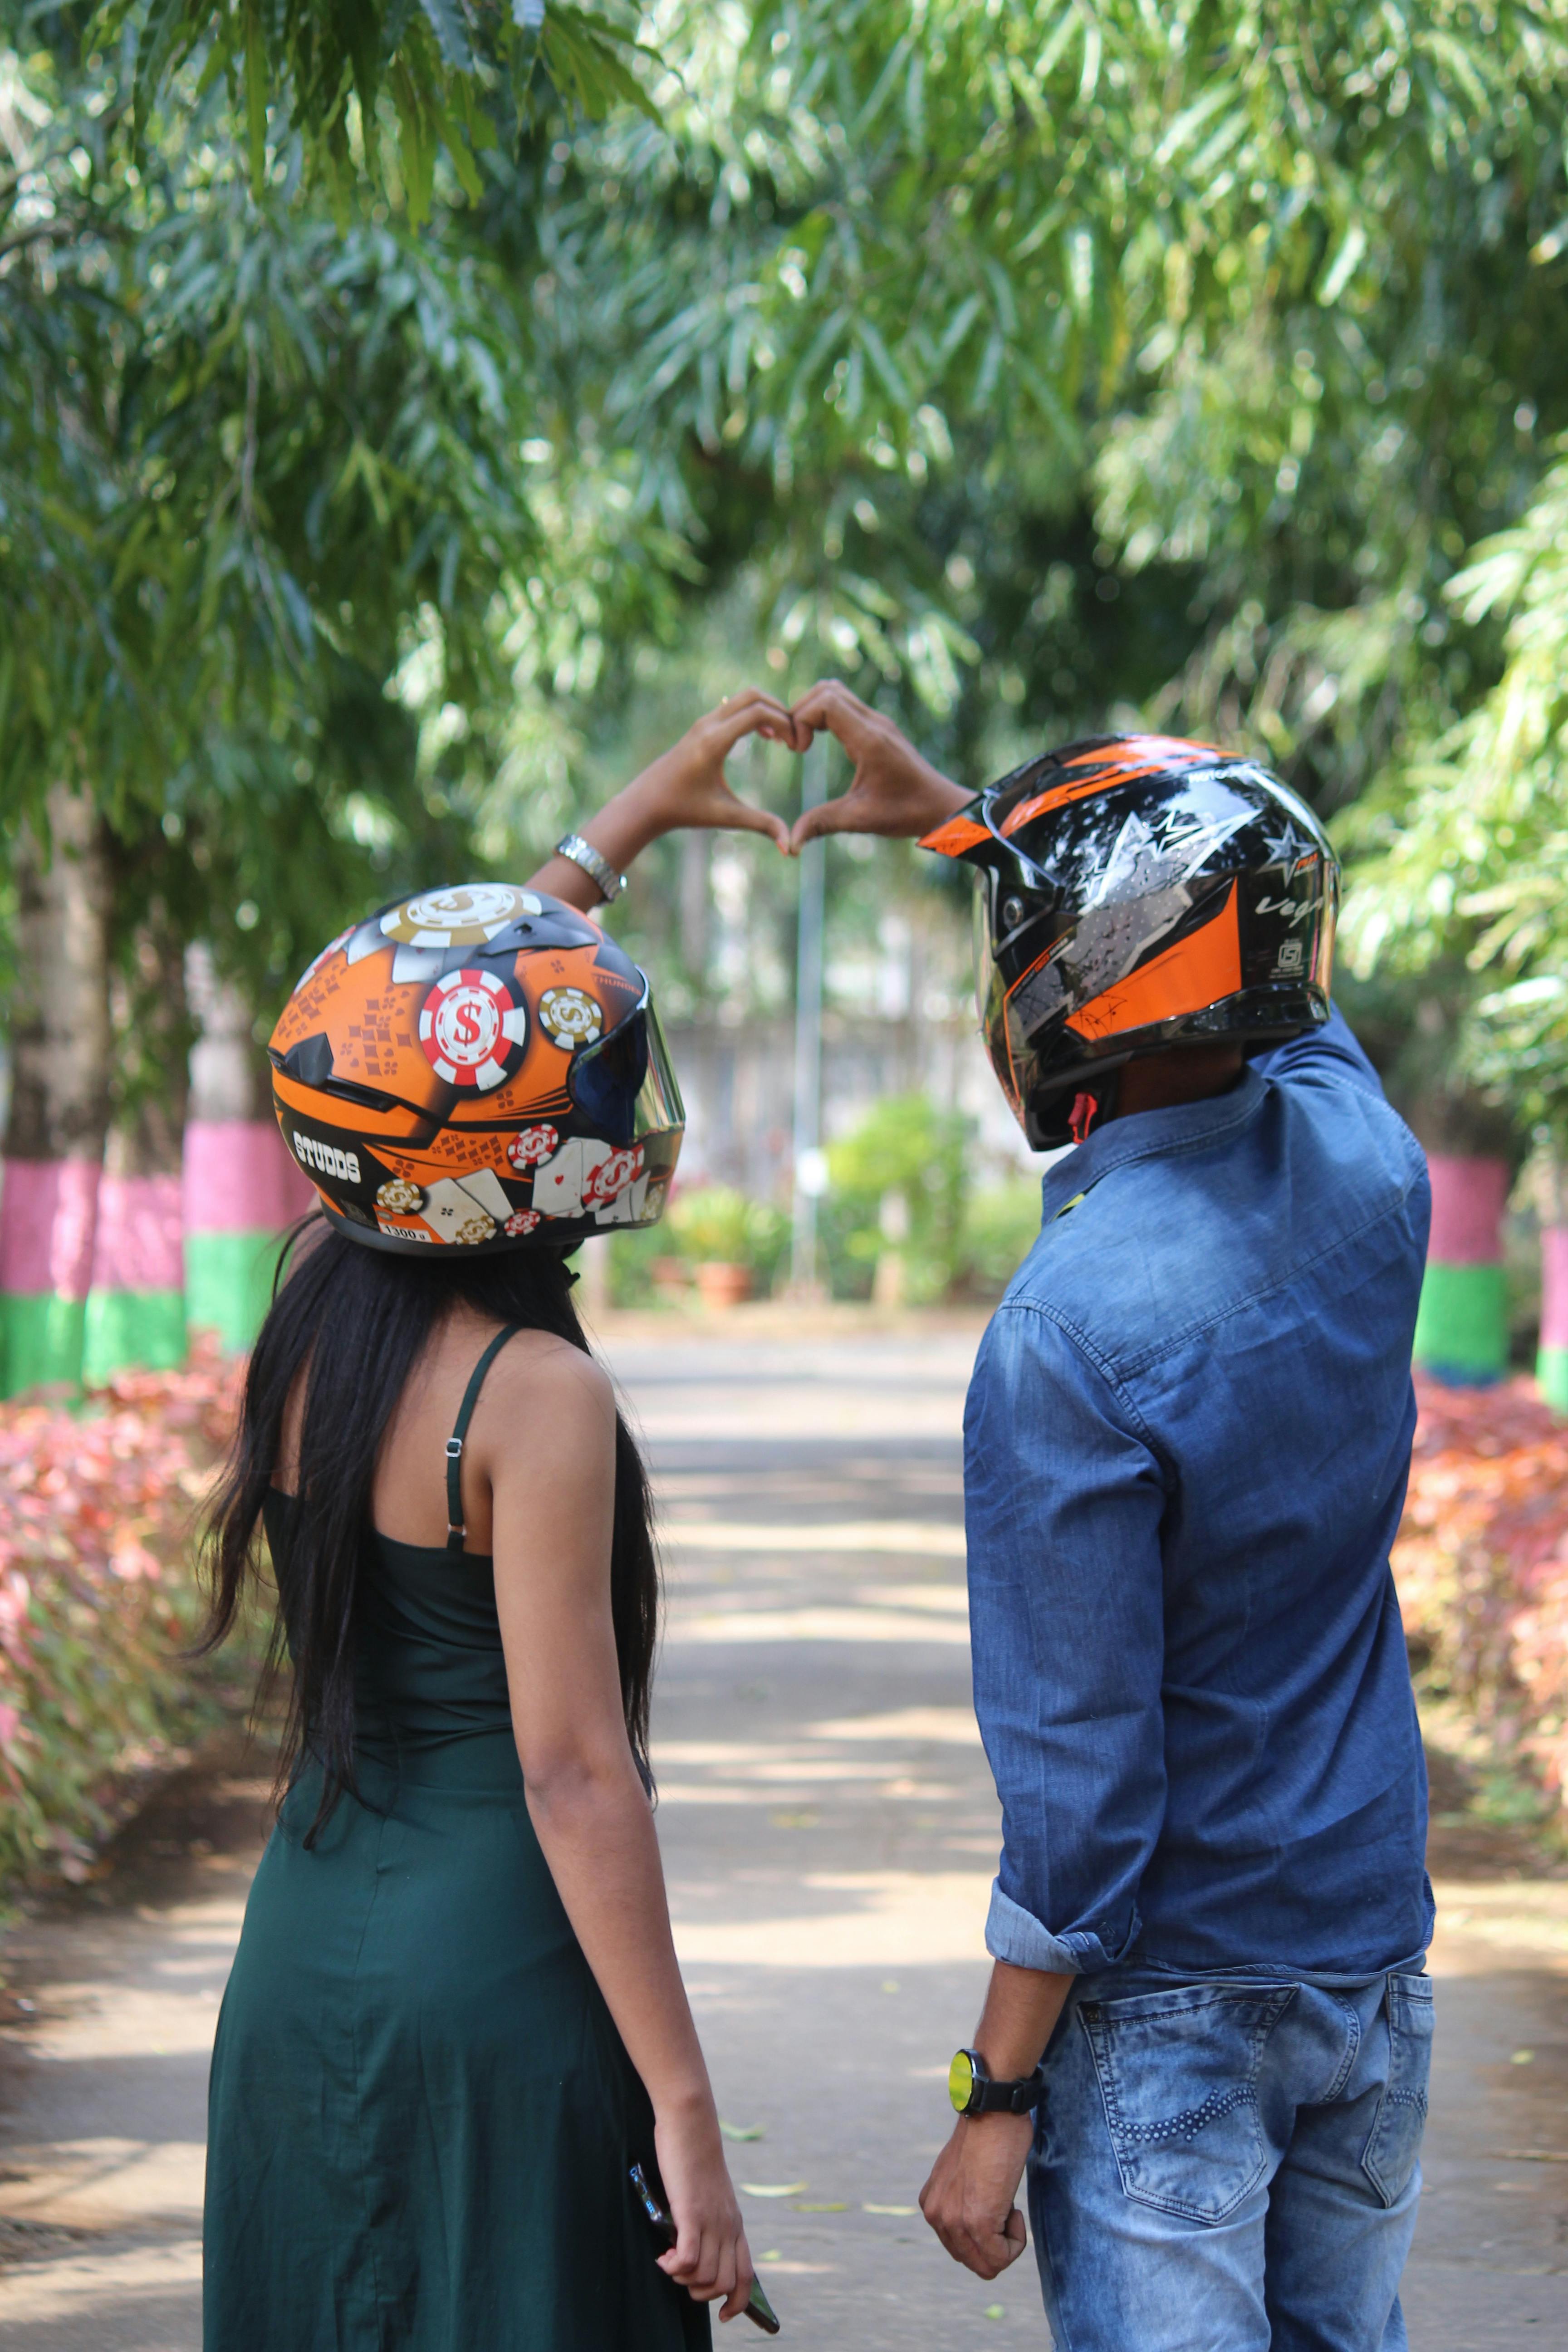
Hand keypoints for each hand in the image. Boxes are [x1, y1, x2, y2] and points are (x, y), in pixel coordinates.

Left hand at [623, 688, 803, 854]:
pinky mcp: (701, 725)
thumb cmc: (685, 810)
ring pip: (743, 698)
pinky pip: (734, 707)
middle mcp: (707, 725)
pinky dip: (754, 714)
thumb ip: (761, 825)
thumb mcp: (726, 816)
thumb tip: (790, 849)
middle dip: (779, 710)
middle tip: (793, 736)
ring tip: (782, 739)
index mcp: (714, 742)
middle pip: (753, 695)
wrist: (647, 802)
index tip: (796, 746)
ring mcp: (703, 722)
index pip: (758, 713)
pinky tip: (765, 738)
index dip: (784, 724)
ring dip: (767, 712)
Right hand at [654, 2103, 755, 2324]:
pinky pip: (688, 2259)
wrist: (692, 2123)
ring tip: (668, 2261)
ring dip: (682, 2279)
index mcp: (735, 2224)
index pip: (746, 2276)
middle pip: (724, 2284)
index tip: (723, 2315)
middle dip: (698, 2292)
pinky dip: (674, 2267)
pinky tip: (663, 2256)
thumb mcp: (710, 2194)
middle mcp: (728, 2226)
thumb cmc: (695, 2156)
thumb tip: (695, 2244)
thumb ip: (709, 2219)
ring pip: (706, 2277)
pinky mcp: (692, 2213)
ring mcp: (712, 2221)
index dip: (737, 2302)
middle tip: (679, 2274)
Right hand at [788, 680, 971, 848]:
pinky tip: (820, 742)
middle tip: (797, 744)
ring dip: (813, 710)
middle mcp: (875, 723)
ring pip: (836, 692)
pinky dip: (826, 714)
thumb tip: (791, 845)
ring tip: (805, 741)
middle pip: (827, 689)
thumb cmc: (906, 812)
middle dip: (802, 711)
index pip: (826, 702)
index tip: (799, 750)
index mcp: (869, 739)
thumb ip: (823, 824)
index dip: (802, 719)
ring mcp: (878, 721)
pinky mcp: (879, 727)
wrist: (941, 807)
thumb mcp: (861, 819)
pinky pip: (846, 704)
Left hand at [919, 2112, 1032, 2278]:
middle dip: (996, 2244)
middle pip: (972, 2261)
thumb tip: (974, 2218)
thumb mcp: (963, 2174)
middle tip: (1004, 2207)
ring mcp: (954, 2221)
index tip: (995, 2203)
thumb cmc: (989, 2135)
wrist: (993, 2110)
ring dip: (1007, 2243)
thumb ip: (961, 2200)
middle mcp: (937, 2216)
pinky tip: (1013, 2208)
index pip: (960, 2249)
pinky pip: (999, 2259)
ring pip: (987, 2266)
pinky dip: (1016, 2241)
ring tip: (1008, 2205)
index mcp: (932, 2205)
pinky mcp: (977, 2222)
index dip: (987, 2234)